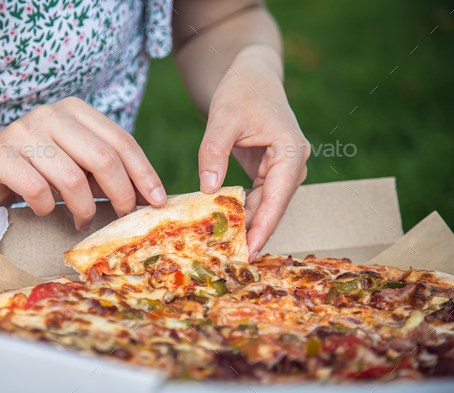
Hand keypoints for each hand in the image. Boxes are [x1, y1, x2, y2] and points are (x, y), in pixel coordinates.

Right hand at [0, 97, 166, 230]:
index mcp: (75, 110)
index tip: (158, 201)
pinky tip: (46, 211)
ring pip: (72, 177)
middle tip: (122, 218)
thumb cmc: (38, 172)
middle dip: (121, 194)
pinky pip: (36, 189)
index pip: (121, 141)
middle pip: (102, 157)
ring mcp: (21, 131)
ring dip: (84, 209)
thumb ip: (106, 171)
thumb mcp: (77, 165)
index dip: (144, 173)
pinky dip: (47, 207)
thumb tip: (150, 196)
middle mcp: (50, 114)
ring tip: (82, 221)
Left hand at [198, 46, 309, 259]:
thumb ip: (214, 153)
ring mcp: (283, 170)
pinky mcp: (270, 171)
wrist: (252, 75)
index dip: (263, 228)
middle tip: (229, 257)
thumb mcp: (223, 119)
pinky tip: (226, 225)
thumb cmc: (241, 91)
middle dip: (253, 232)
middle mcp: (293, 165)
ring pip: (265, 205)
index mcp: (291, 152)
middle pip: (273, 207)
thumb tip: (208, 191)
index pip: (278, 198)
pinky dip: (242, 210)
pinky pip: (258, 197)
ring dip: (247, 224)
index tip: (249, 253)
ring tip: (225, 248)